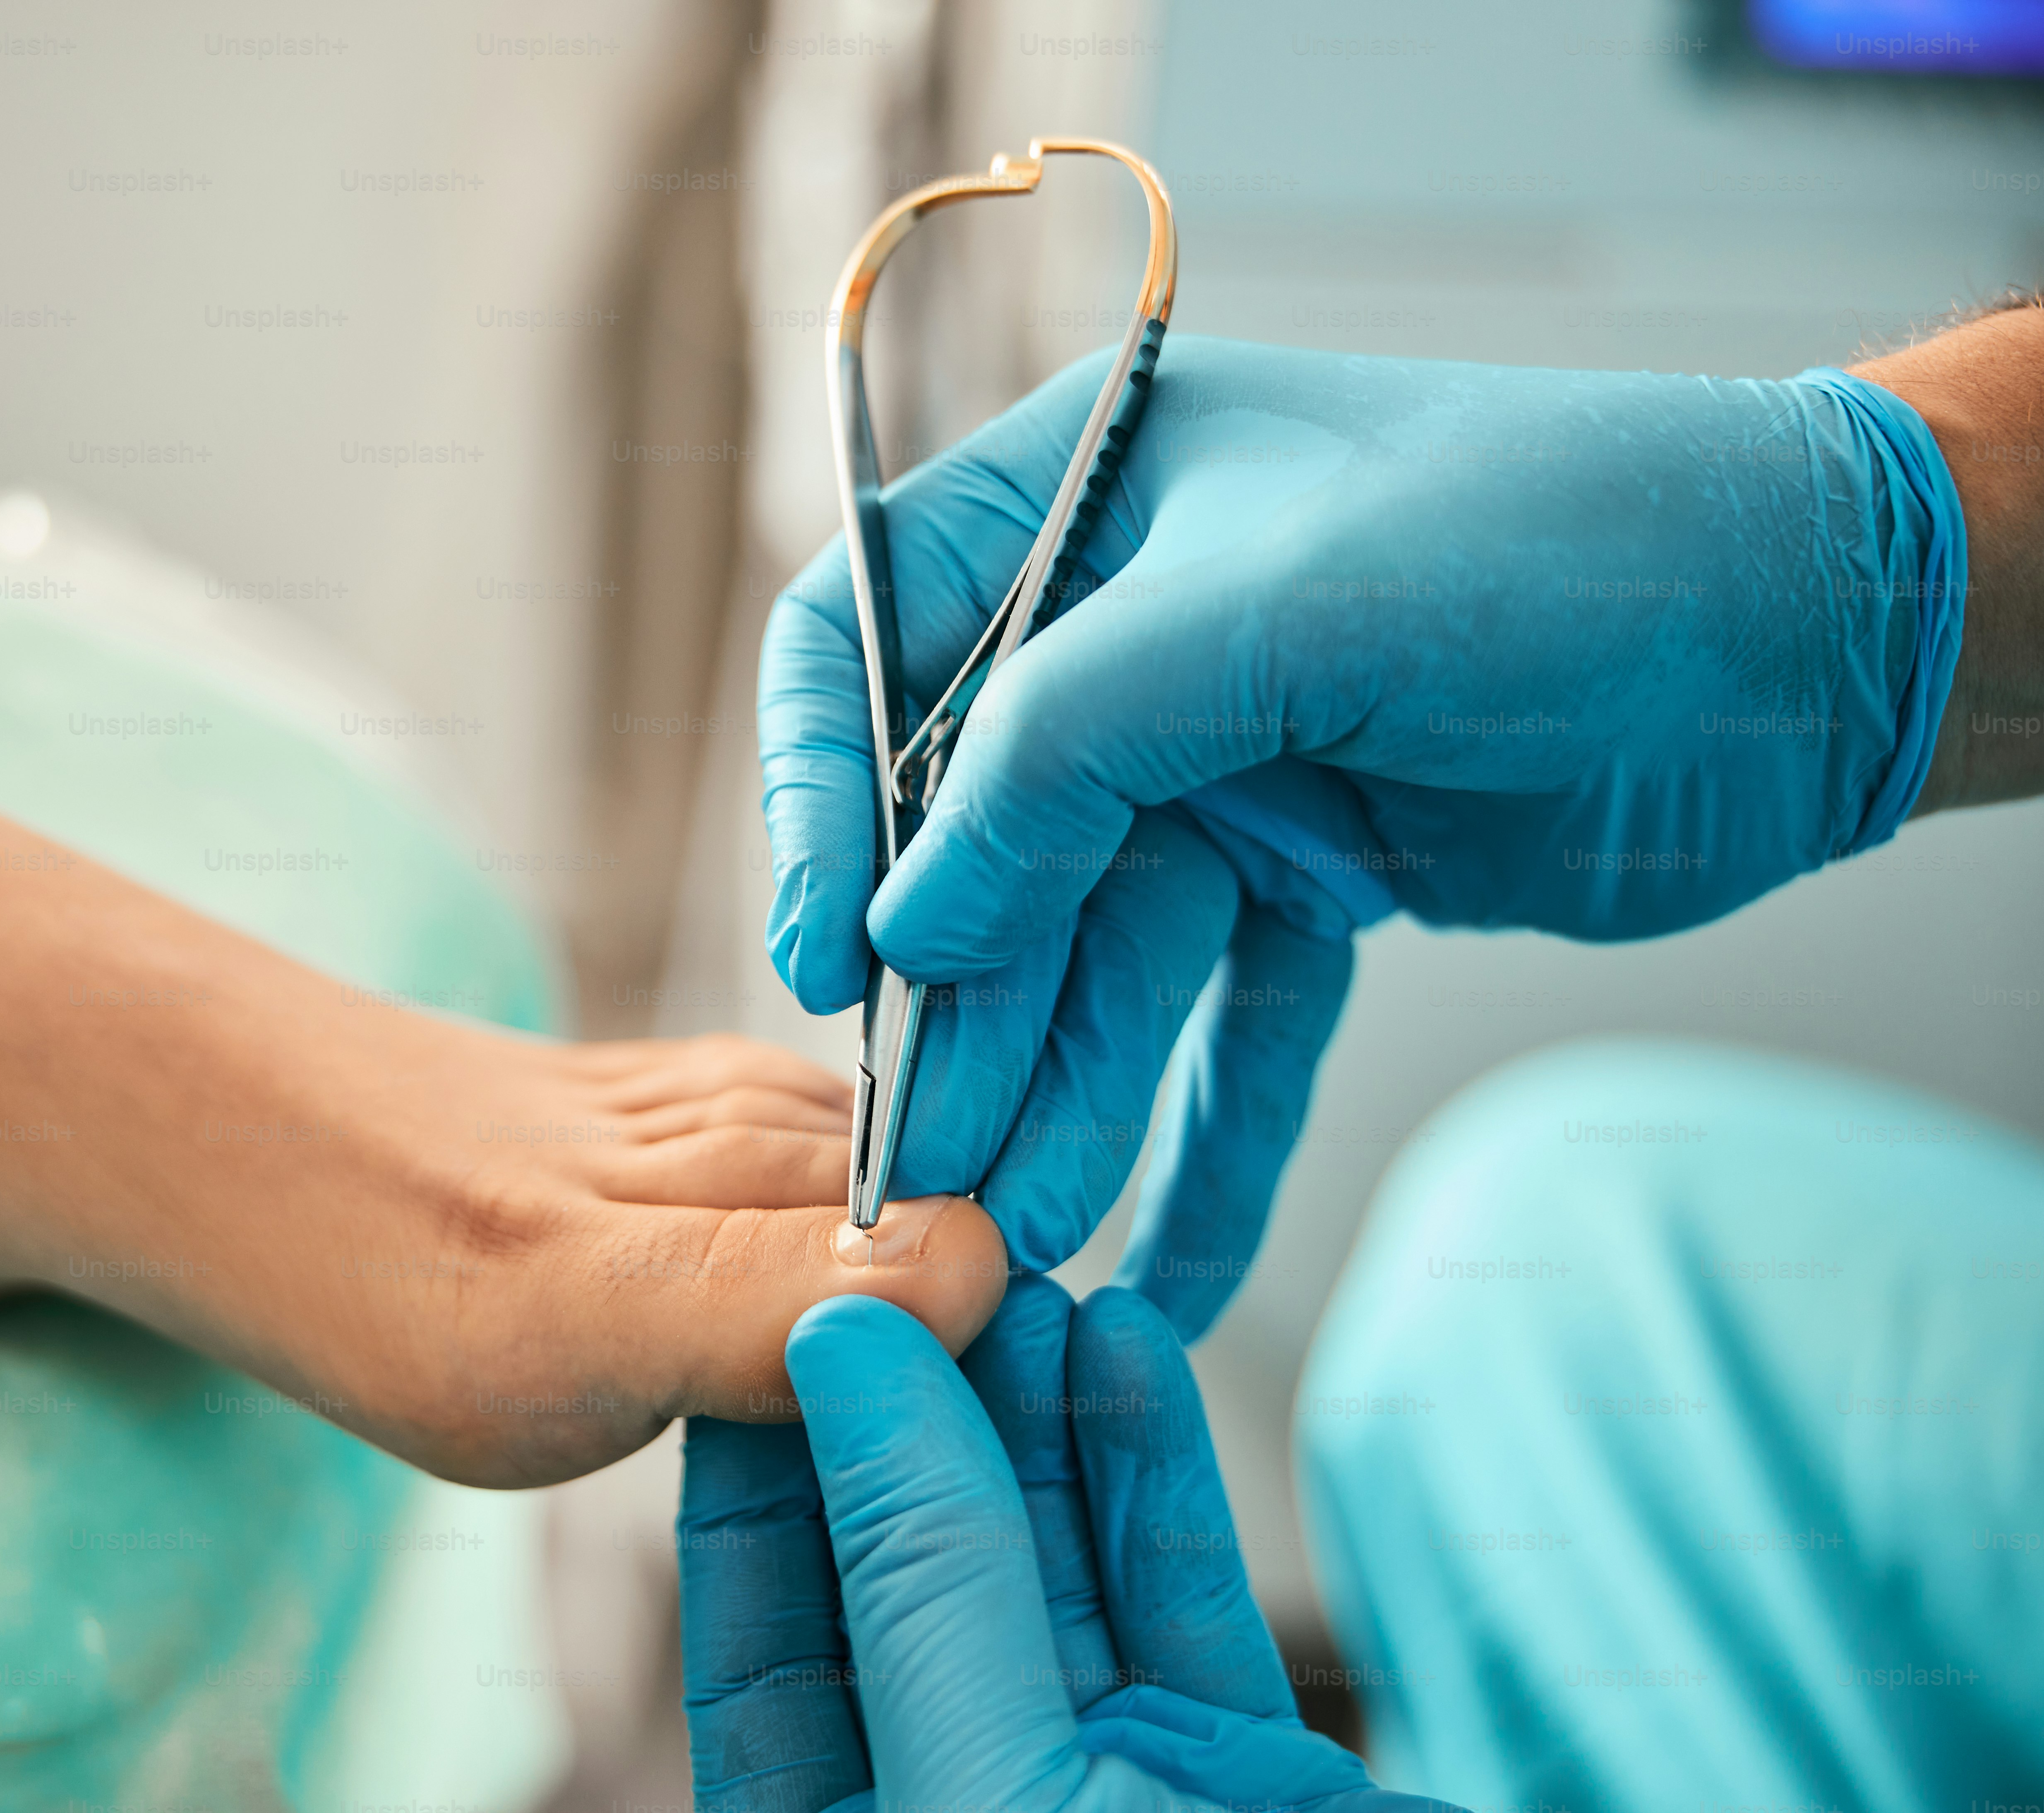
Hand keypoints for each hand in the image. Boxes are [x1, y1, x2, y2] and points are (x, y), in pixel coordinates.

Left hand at [679, 1276, 1456, 1812]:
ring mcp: (1113, 1807)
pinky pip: (1178, 1607)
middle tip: (914, 1261)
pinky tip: (1128, 1353)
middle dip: (917, 1425)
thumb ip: (927, 1588)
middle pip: (911, 1597)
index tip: (776, 1317)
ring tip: (1027, 1274)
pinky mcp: (1241, 1783)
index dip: (764, 1483)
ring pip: (1052, 1582)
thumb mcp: (1009, 1800)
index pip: (768, 1657)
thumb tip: (844, 1367)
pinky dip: (1153, 1480)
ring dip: (1041, 1424)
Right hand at [759, 336, 1962, 1319]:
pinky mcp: (1312, 873)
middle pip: (967, 833)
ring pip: (1090, 950)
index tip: (817, 955)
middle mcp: (1125, 631)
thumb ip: (1059, 754)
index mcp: (1081, 497)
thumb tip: (900, 932)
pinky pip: (1224, 1023)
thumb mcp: (1275, 609)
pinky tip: (1164, 1265)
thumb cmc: (1559, 543)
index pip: (860, 640)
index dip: (813, 795)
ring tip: (1021, 1240)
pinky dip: (1197, 1138)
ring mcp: (1217, 759)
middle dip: (951, 1004)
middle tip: (923, 1168)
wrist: (1822, 633)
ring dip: (1058, 1095)